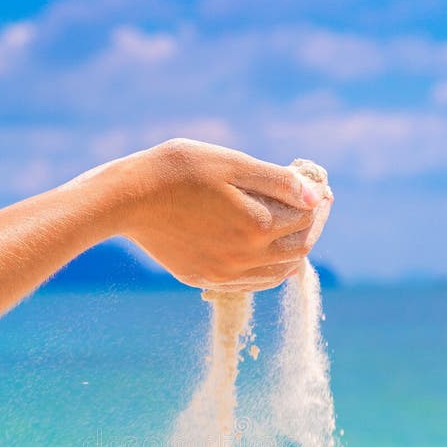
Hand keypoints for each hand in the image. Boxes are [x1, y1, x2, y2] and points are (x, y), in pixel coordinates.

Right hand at [113, 139, 331, 291]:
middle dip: (310, 227)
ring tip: (289, 227)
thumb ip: (278, 181)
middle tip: (309, 207)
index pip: (306, 219)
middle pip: (298, 249)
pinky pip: (251, 282)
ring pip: (278, 272)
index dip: (317, 202)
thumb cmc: (179, 170)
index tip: (318, 189)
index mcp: (257, 225)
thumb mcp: (232, 163)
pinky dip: (267, 268)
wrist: (128, 199)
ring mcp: (224, 274)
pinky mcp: (206, 279)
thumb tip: (316, 197)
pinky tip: (262, 249)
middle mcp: (245, 257)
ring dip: (290, 251)